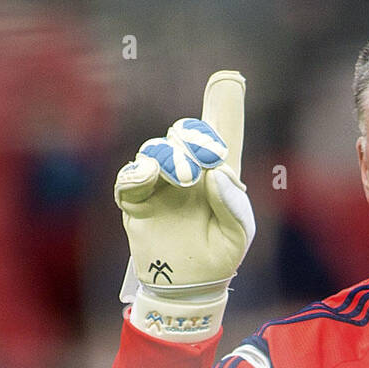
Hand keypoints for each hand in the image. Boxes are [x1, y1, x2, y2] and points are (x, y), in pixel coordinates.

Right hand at [114, 70, 255, 340]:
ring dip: (171, 156)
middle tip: (207, 157)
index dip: (224, 107)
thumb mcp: (237, 236)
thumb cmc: (217, 259)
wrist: (187, 288)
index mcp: (217, 176)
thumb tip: (218, 175)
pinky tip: (150, 174)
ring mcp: (160, 184)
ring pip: (158, 150)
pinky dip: (138, 172)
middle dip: (196, 138)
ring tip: (182, 176)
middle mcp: (188, 172)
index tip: (230, 78)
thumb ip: (234, 206)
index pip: (221, 136)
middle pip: (186, 134)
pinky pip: (131, 178)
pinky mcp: (137, 201)